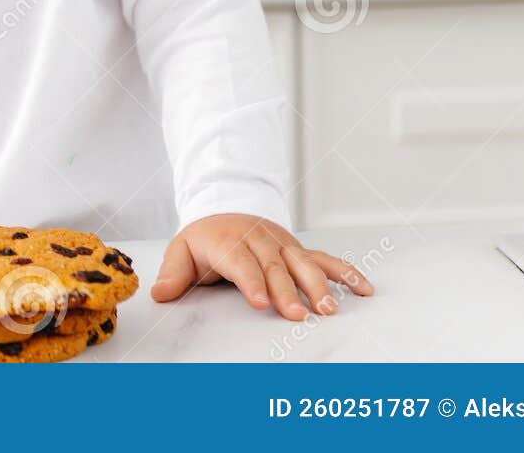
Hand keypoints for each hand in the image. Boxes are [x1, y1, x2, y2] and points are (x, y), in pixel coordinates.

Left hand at [149, 213, 373, 320]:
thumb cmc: (205, 239)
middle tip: (298, 315)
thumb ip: (174, 274)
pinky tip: (364, 289)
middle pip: (275, 266)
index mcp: (229, 241)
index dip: (251, 281)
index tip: (259, 302)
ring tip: (329, 309)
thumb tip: (160, 294)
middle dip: (287, 290)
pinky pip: (326, 260)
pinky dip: (346, 273)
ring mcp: (283, 244)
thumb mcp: (183, 250)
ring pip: (303, 263)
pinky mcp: (299, 250)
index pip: (241, 262)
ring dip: (318, 285)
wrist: (225, 209)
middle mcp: (259, 241)